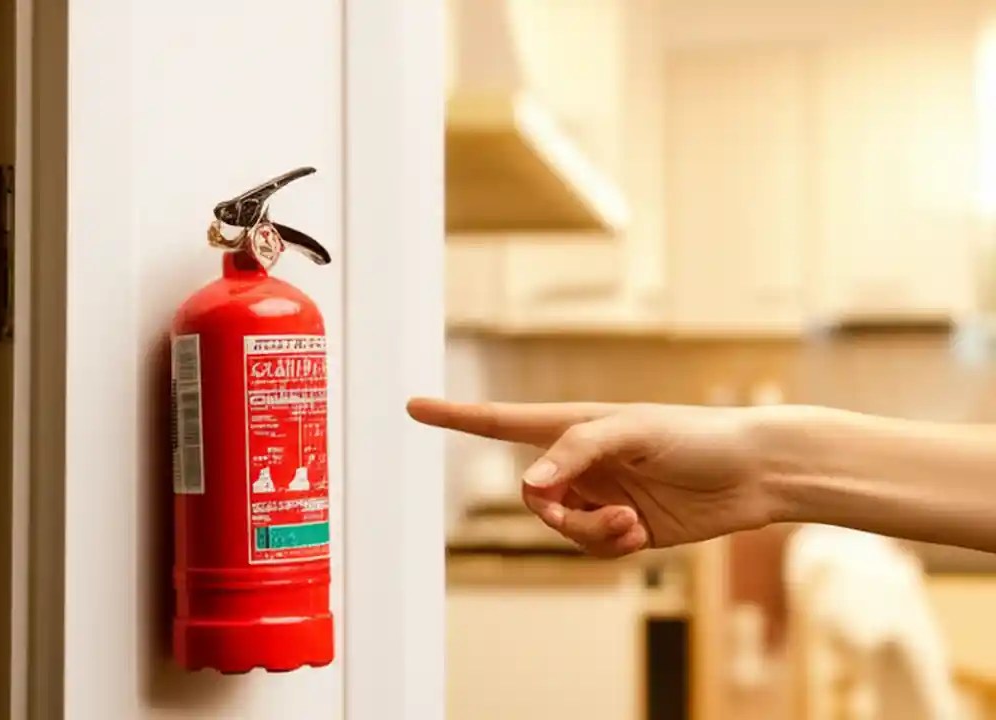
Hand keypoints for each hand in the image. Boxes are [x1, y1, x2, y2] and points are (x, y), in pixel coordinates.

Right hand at [408, 398, 785, 556]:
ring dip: (592, 533)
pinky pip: (592, 548)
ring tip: (633, 525)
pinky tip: (642, 532)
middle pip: (533, 495)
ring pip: (562, 528)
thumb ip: (577, 450)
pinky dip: (610, 545)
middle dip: (560, 511)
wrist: (754, 473)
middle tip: (606, 513)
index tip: (413, 406)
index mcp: (575, 425)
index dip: (456, 416)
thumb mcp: (634, 432)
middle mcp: (580, 460)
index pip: (502, 421)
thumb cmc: (698, 436)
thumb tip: (530, 484)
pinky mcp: (623, 528)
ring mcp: (599, 494)